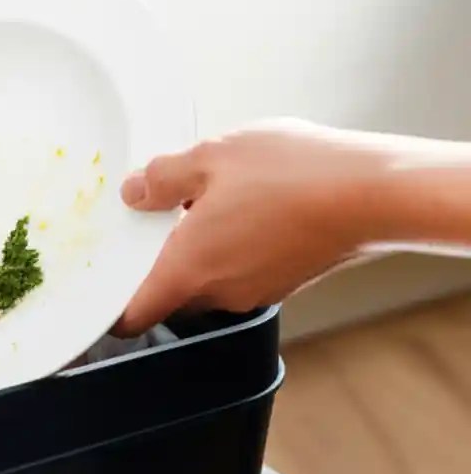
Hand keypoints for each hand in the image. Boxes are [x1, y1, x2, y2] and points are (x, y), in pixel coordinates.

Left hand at [114, 119, 391, 336]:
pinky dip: (233, 245)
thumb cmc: (294, 176)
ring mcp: (254, 290)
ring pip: (206, 277)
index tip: (99, 289)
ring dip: (198, 247)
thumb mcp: (211, 158)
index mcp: (186, 270)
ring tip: (209, 200)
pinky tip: (249, 205)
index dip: (110, 308)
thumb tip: (134, 192)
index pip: (132, 315)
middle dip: (157, 259)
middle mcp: (217, 292)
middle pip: (167, 292)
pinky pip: (241, 268)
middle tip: (155, 216)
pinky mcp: (284, 280)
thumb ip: (162, 178)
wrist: (374, 194)